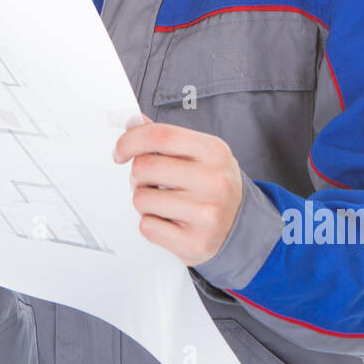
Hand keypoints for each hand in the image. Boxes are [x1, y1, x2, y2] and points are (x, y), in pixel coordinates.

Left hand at [112, 114, 243, 265]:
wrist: (244, 226)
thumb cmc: (215, 185)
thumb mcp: (201, 154)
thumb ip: (166, 137)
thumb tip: (132, 120)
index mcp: (214, 151)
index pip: (159, 136)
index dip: (130, 141)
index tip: (120, 152)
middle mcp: (213, 180)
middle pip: (144, 167)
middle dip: (138, 176)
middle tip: (152, 183)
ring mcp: (206, 213)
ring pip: (141, 199)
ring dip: (145, 201)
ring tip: (165, 203)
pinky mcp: (195, 242)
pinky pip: (147, 227)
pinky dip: (152, 224)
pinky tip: (171, 222)